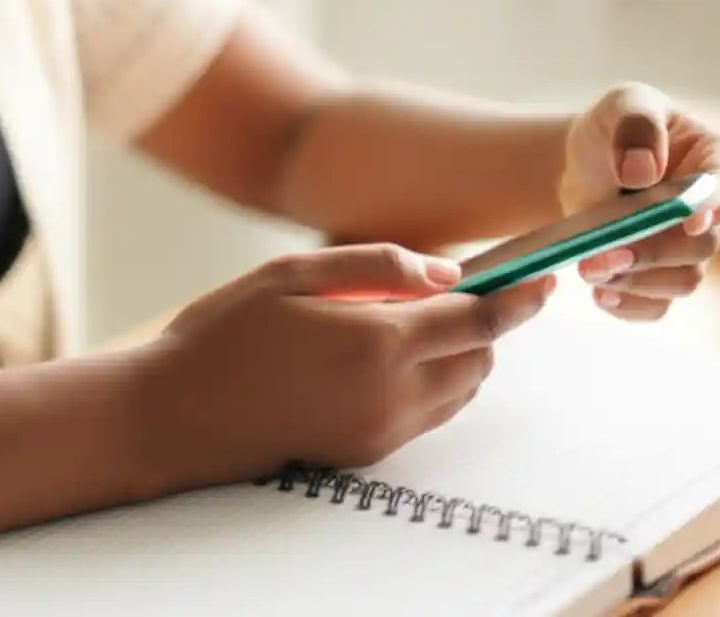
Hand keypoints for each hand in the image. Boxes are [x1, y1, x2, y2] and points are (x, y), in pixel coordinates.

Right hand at [130, 244, 554, 490]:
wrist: (175, 417)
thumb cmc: (223, 337)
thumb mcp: (291, 276)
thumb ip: (377, 266)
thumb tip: (447, 272)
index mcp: (377, 343)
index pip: (478, 321)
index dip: (518, 299)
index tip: (545, 280)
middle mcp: (390, 395)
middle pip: (478, 361)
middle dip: (481, 325)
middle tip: (450, 292)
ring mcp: (380, 431)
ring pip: (458, 392)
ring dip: (457, 356)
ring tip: (408, 323)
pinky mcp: (365, 452)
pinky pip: (425, 415)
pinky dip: (429, 383)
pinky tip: (380, 358)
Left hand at [560, 83, 719, 320]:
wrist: (583, 166)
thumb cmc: (613, 129)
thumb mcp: (622, 106)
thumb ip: (635, 125)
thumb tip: (640, 171)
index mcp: (717, 162)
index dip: (712, 206)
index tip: (689, 220)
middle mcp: (712, 212)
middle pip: (701, 246)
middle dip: (652, 252)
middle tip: (603, 255)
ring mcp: (687, 250)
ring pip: (682, 281)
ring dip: (636, 282)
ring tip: (589, 269)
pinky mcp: (660, 277)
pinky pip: (656, 306)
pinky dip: (630, 306)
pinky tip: (601, 295)